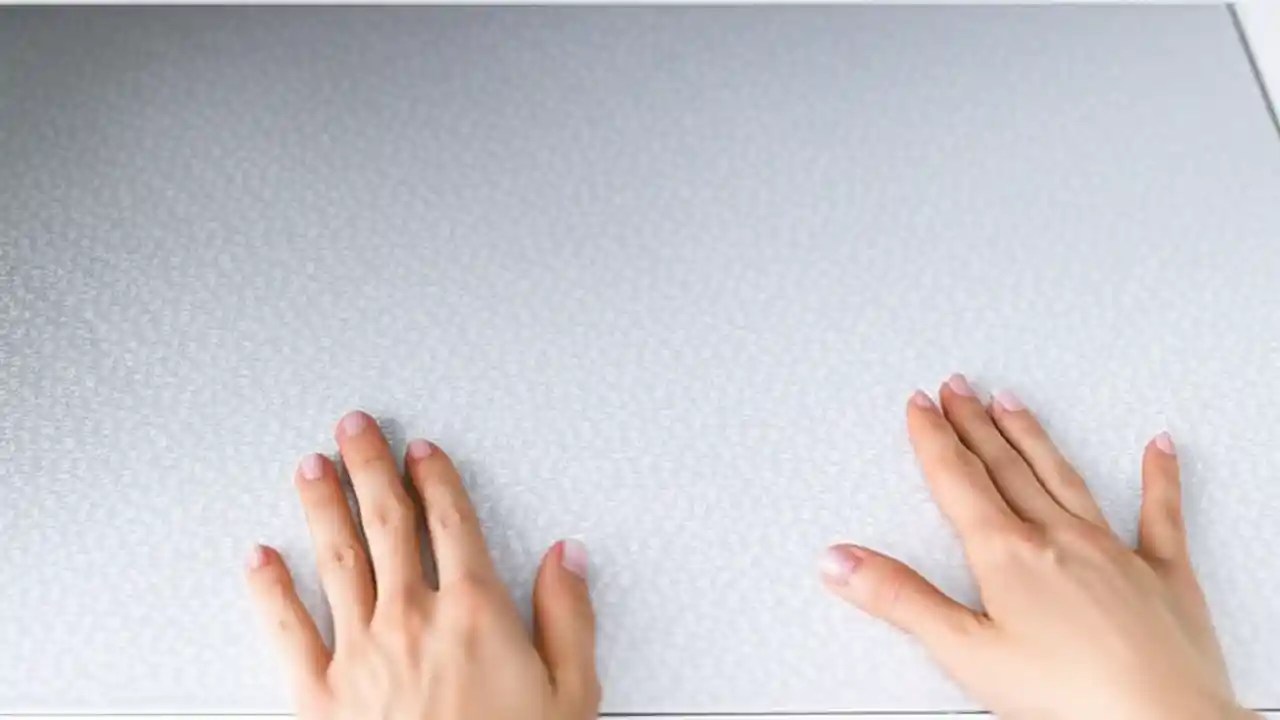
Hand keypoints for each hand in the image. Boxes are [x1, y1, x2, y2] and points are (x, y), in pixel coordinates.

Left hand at [246, 411, 599, 719]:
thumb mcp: (571, 693)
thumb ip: (568, 617)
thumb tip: (566, 558)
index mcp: (474, 614)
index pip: (452, 523)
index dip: (436, 478)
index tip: (423, 450)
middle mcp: (411, 620)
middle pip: (387, 523)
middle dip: (370, 468)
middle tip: (355, 428)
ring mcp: (360, 654)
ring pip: (336, 559)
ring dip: (322, 506)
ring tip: (312, 468)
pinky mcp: (320, 695)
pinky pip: (287, 629)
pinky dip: (269, 589)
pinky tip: (260, 558)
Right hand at [822, 375, 1254, 719]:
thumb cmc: (1072, 697)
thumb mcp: (965, 652)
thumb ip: (900, 599)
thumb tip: (841, 561)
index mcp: (1008, 555)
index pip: (957, 481)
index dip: (933, 438)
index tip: (920, 405)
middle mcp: (1060, 539)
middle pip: (1005, 467)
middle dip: (974, 424)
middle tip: (957, 388)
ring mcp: (1114, 551)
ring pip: (1064, 477)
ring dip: (1032, 436)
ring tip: (1012, 403)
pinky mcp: (1163, 575)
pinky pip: (1160, 513)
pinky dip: (1158, 477)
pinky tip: (1158, 448)